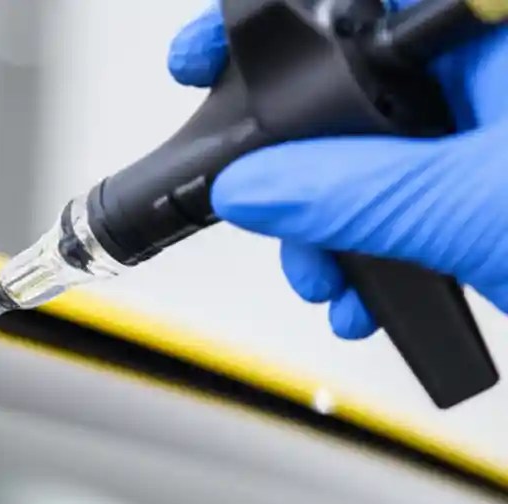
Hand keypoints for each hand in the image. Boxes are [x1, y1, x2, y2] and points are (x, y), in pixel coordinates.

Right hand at [169, 1, 507, 338]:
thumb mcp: (467, 206)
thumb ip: (349, 193)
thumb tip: (248, 186)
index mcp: (482, 38)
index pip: (349, 3)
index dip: (266, 28)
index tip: (198, 61)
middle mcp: (487, 76)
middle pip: (350, 94)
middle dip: (292, 170)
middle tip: (266, 211)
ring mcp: (491, 139)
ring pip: (374, 161)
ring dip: (330, 230)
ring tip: (328, 282)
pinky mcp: (494, 198)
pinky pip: (413, 207)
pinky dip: (381, 255)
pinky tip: (372, 300)